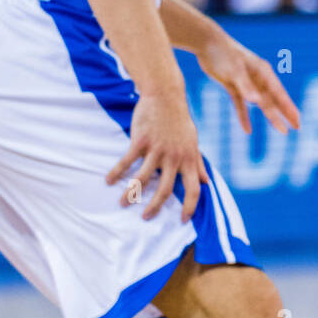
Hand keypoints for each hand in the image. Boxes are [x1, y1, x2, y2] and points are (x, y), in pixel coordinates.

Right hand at [107, 91, 208, 222]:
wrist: (166, 96)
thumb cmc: (180, 121)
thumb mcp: (193, 142)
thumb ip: (198, 163)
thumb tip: (208, 182)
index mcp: (189, 158)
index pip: (194, 188)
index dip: (191, 207)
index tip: (183, 221)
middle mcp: (175, 156)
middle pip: (166, 189)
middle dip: (155, 207)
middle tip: (146, 217)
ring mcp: (157, 149)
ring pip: (143, 178)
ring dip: (131, 194)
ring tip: (122, 203)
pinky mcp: (141, 141)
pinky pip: (127, 161)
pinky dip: (117, 172)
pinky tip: (109, 180)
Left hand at [198, 30, 300, 134]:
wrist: (206, 42)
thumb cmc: (223, 53)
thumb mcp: (235, 69)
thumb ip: (246, 86)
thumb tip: (257, 102)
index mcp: (263, 72)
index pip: (279, 94)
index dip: (288, 108)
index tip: (297, 121)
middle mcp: (257, 78)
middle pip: (274, 100)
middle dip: (285, 114)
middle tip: (297, 127)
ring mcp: (246, 82)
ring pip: (261, 103)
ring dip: (271, 116)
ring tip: (282, 129)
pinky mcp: (233, 85)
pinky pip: (241, 105)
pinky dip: (244, 117)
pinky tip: (247, 130)